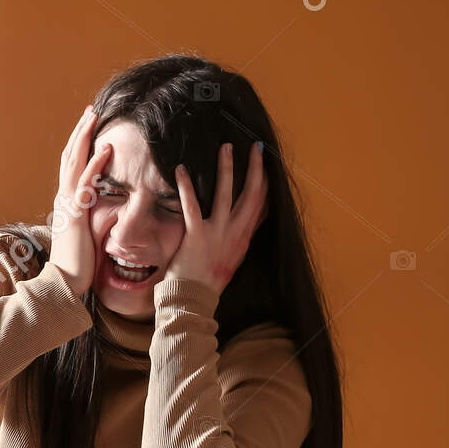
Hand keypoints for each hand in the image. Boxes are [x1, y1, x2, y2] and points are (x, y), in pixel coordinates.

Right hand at [49, 105, 113, 296]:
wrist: (65, 281)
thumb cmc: (77, 262)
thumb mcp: (82, 232)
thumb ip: (86, 216)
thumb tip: (95, 207)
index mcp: (66, 201)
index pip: (70, 165)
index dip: (78, 143)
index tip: (89, 125)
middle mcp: (63, 198)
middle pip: (69, 156)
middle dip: (80, 131)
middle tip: (92, 110)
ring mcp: (67, 205)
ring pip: (74, 162)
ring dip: (85, 137)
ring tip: (95, 117)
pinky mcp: (75, 215)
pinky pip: (86, 185)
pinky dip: (95, 165)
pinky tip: (106, 149)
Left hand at [166, 140, 267, 294]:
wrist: (195, 300)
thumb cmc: (210, 280)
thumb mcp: (234, 257)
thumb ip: (243, 236)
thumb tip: (253, 218)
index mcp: (244, 237)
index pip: (262, 203)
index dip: (266, 181)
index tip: (266, 161)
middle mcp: (236, 233)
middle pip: (252, 194)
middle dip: (255, 168)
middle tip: (255, 147)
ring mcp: (218, 234)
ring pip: (226, 194)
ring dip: (226, 168)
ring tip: (226, 147)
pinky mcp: (197, 237)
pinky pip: (192, 206)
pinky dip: (187, 187)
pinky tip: (182, 169)